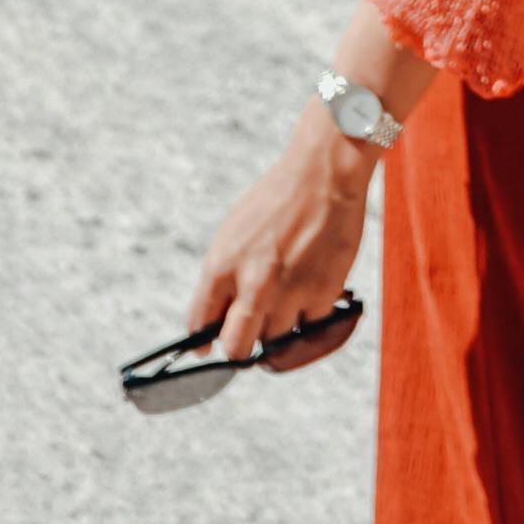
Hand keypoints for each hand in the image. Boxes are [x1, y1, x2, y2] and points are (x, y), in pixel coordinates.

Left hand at [191, 100, 369, 364]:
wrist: (323, 174)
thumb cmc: (276, 201)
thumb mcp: (234, 234)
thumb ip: (224, 278)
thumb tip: (216, 320)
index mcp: (221, 266)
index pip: (200, 324)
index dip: (203, 342)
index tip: (207, 349)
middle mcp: (253, 285)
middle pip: (236, 349)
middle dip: (240, 346)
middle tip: (249, 335)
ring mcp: (289, 293)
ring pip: (276, 343)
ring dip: (279, 328)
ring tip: (286, 299)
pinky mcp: (323, 295)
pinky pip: (310, 329)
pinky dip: (310, 317)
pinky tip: (310, 289)